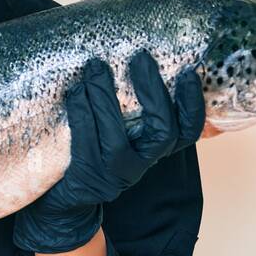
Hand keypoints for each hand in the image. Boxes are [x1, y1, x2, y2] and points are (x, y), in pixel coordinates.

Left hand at [12, 50, 204, 253]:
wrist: (62, 200)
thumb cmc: (92, 150)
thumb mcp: (116, 130)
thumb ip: (128, 105)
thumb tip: (128, 54)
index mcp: (153, 149)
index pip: (188, 132)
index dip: (193, 106)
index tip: (188, 73)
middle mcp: (142, 164)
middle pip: (163, 132)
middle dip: (153, 92)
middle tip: (140, 58)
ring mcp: (115, 174)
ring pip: (117, 138)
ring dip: (106, 98)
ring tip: (95, 68)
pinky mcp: (88, 178)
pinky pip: (85, 143)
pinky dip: (81, 113)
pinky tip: (75, 92)